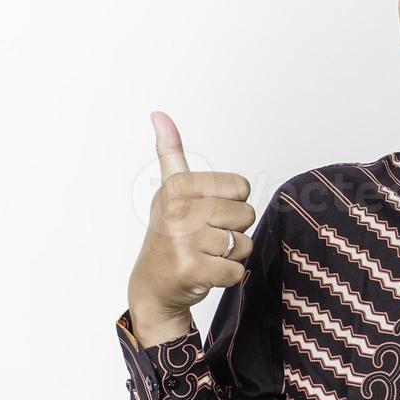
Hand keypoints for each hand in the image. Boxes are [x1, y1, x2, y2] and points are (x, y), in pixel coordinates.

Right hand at [127, 111, 256, 346]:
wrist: (153, 285)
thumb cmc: (169, 234)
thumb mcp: (170, 190)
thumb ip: (170, 153)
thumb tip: (158, 114)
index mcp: (178, 185)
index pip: (242, 187)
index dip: (232, 203)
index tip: (206, 213)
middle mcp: (178, 210)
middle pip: (246, 215)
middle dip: (233, 230)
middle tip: (205, 239)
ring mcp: (183, 241)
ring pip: (243, 244)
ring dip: (231, 255)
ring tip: (205, 255)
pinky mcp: (192, 270)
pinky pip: (237, 270)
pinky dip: (228, 276)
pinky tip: (206, 273)